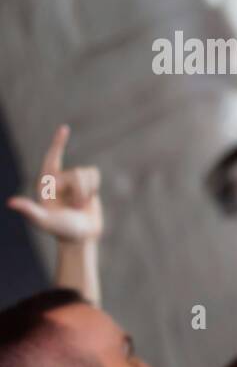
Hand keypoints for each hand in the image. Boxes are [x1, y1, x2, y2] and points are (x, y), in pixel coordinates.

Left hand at [7, 124, 102, 243]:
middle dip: (80, 190)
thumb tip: (11, 203)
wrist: (79, 237)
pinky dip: (95, 187)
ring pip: (87, 173)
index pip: (52, 159)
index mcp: (46, 184)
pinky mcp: (87, 184)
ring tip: (81, 205)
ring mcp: (73, 181)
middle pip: (75, 173)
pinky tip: (89, 198)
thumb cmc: (60, 230)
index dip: (58, 143)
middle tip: (75, 207)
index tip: (65, 129)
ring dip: (88, 190)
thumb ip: (29, 211)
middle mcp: (58, 179)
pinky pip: (95, 175)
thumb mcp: (43, 221)